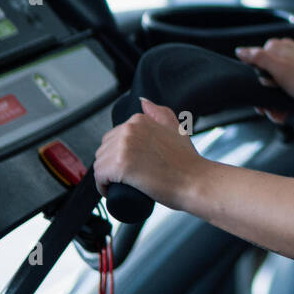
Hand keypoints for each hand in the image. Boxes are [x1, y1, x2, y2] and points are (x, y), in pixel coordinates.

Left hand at [93, 97, 207, 210]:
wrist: (194, 181)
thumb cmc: (187, 161)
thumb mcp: (176, 129)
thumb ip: (161, 112)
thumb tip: (144, 102)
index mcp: (139, 120)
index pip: (113, 138)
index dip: (118, 155)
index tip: (127, 166)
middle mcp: (129, 130)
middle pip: (104, 151)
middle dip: (110, 165)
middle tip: (126, 178)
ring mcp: (124, 147)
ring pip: (100, 165)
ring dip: (106, 178)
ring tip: (122, 186)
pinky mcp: (120, 165)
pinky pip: (99, 178)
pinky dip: (102, 187)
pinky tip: (112, 191)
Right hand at [236, 37, 293, 122]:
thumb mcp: (279, 69)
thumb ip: (258, 58)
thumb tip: (240, 50)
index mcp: (276, 48)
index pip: (254, 63)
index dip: (254, 83)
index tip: (258, 98)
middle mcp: (284, 53)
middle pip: (265, 76)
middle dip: (265, 96)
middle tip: (269, 111)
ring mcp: (293, 63)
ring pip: (275, 84)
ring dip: (274, 101)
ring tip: (279, 114)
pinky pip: (287, 87)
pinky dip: (284, 99)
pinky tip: (285, 110)